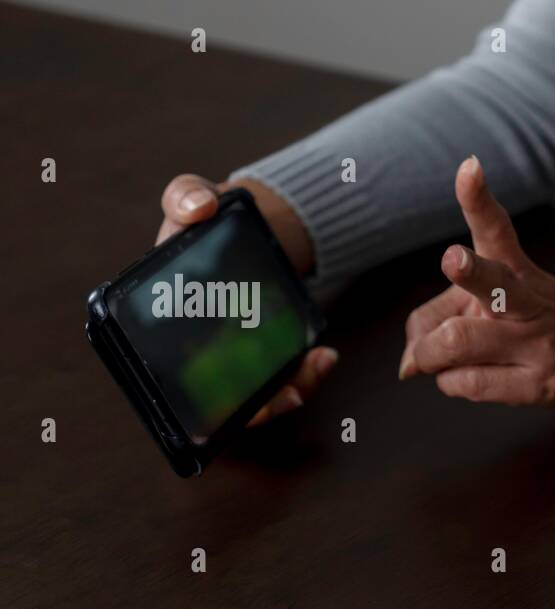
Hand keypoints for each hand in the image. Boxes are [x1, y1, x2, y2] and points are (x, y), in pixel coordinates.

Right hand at [156, 173, 332, 424]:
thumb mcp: (189, 199)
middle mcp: (199, 350)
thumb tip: (199, 210)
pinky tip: (325, 354)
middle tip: (290, 394)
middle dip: (260, 405)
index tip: (233, 401)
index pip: (179, 378)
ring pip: (259, 395)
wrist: (238, 221)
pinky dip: (304, 372)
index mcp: (168, 325)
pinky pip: (282, 374)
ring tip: (318, 364)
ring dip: (291, 390)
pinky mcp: (265, 348)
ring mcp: (234, 353)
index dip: (203, 401)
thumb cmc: (203, 220)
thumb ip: (185, 195)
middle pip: (225, 401)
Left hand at [398, 156, 554, 410]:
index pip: (496, 229)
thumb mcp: (514, 294)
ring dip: (429, 356)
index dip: (478, 199)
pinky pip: (471, 385)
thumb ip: (450, 313)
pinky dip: (450, 382)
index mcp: (519, 270)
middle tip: (429, 319)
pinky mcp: (538, 385)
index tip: (469, 169)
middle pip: (483, 286)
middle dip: (445, 295)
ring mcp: (535, 345)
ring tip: (434, 361)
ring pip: (460, 343)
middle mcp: (527, 303)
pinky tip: (460, 378)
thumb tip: (408, 362)